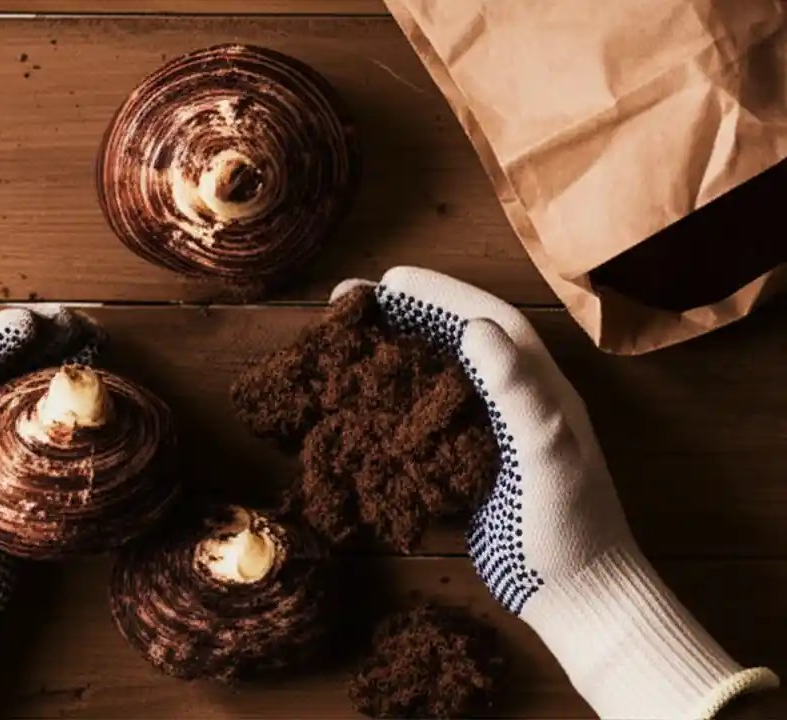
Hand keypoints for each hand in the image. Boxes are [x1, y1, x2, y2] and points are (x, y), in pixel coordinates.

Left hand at [0, 306, 101, 719]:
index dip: (3, 337)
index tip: (42, 320)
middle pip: (3, 373)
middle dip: (41, 342)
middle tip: (82, 323)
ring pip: (27, 399)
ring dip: (59, 369)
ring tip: (95, 344)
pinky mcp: (16, 487)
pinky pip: (47, 441)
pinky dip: (71, 416)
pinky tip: (95, 404)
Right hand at [332, 267, 778, 718]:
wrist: (579, 600)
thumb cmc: (569, 529)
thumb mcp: (548, 455)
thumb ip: (519, 390)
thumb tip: (475, 327)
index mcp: (539, 388)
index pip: (487, 321)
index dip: (440, 293)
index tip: (389, 279)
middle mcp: (514, 402)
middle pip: (456, 342)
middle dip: (406, 316)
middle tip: (347, 304)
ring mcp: (492, 436)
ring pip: (439, 378)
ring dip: (395, 355)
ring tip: (345, 343)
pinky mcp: (471, 470)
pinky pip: (428, 423)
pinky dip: (394, 405)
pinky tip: (359, 407)